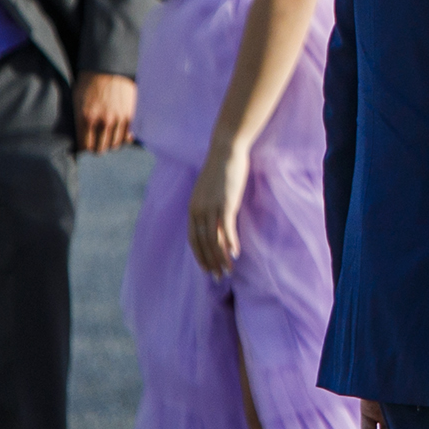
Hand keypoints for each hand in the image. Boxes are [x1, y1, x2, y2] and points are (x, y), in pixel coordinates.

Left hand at [73, 71, 136, 152]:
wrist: (108, 68)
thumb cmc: (89, 84)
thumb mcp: (76, 101)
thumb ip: (78, 120)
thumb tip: (79, 139)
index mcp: (86, 118)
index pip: (85, 146)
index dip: (85, 150)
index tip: (86, 148)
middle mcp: (102, 121)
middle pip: (101, 149)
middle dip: (98, 148)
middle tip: (98, 145)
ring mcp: (118, 119)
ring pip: (115, 145)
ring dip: (111, 144)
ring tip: (109, 139)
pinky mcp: (131, 115)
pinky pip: (128, 137)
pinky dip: (124, 138)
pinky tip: (120, 133)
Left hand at [188, 140, 248, 274]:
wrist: (225, 150)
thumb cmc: (220, 169)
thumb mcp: (209, 190)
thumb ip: (209, 205)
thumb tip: (215, 219)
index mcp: (192, 208)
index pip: (193, 239)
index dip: (200, 256)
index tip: (208, 269)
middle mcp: (199, 211)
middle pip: (203, 244)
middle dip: (210, 263)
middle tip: (219, 278)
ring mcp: (212, 208)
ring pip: (214, 240)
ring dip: (221, 258)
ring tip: (228, 272)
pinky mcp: (226, 204)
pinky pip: (227, 229)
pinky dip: (230, 244)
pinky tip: (235, 254)